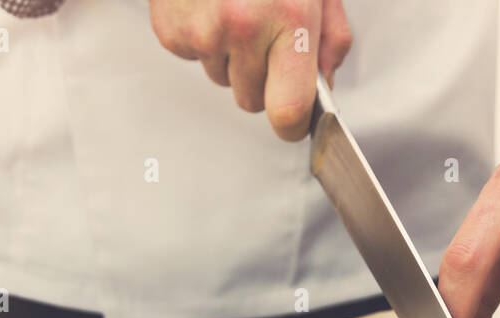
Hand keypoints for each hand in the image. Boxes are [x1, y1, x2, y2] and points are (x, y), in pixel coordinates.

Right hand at [148, 0, 352, 140]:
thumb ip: (329, 39)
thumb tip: (323, 85)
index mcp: (289, 18)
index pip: (287, 111)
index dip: (292, 124)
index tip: (293, 121)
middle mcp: (242, 28)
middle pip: (251, 101)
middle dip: (260, 79)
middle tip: (263, 35)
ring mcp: (201, 31)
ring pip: (221, 79)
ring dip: (230, 57)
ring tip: (235, 9)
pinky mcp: (170, 29)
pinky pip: (192, 58)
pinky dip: (200, 40)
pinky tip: (208, 5)